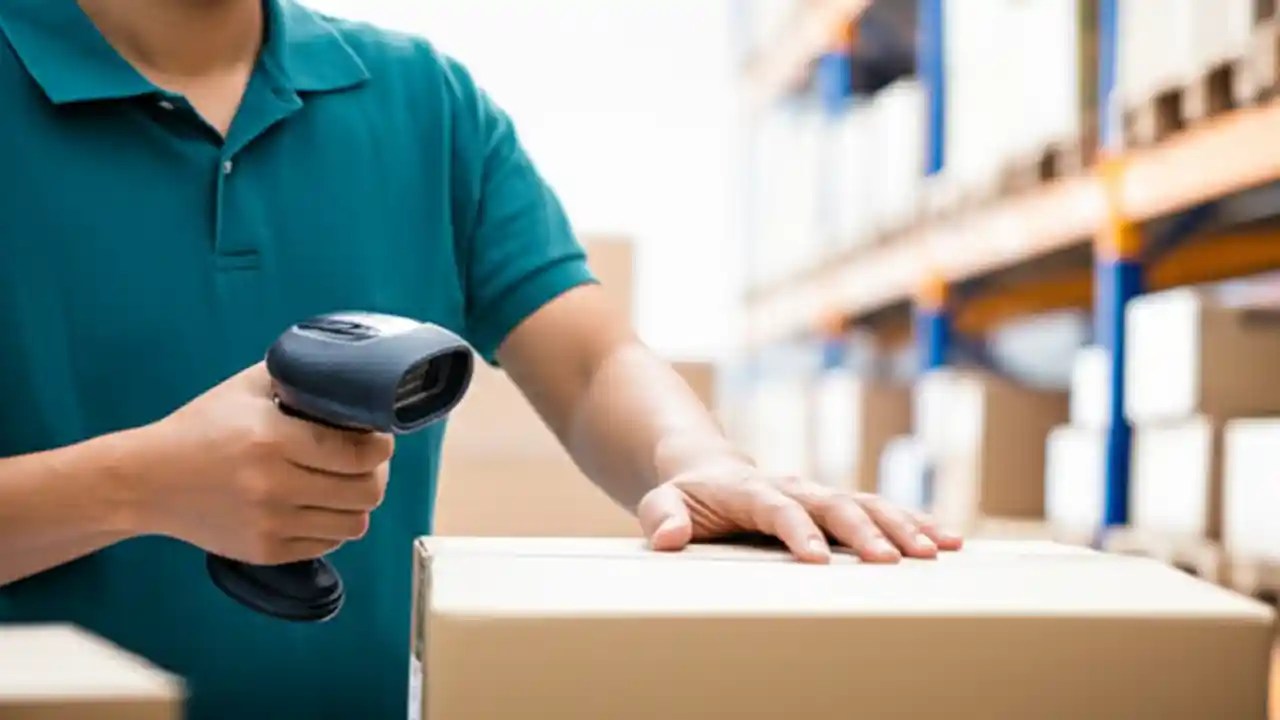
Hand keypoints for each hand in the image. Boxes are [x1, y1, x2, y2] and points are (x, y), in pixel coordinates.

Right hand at [128, 363, 394, 564]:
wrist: (146, 481)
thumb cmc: (201, 428)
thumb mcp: (246, 388)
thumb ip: (298, 377)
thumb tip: (348, 375)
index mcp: (272, 439)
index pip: (358, 453)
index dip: (382, 446)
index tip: (379, 438)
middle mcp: (274, 486)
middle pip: (366, 492)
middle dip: (377, 474)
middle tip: (368, 462)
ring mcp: (270, 524)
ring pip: (354, 524)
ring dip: (358, 503)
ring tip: (346, 484)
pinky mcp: (265, 551)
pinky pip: (328, 544)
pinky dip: (332, 525)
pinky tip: (318, 505)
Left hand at [636, 463, 962, 563]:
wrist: (705, 468)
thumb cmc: (685, 493)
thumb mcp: (663, 500)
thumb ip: (662, 515)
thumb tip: (668, 536)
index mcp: (750, 489)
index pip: (777, 508)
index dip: (797, 531)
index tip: (815, 558)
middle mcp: (792, 486)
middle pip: (834, 505)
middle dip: (865, 532)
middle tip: (894, 561)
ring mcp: (817, 493)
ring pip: (866, 503)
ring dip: (902, 525)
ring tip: (938, 548)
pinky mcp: (835, 503)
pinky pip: (879, 510)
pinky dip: (912, 522)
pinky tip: (946, 539)